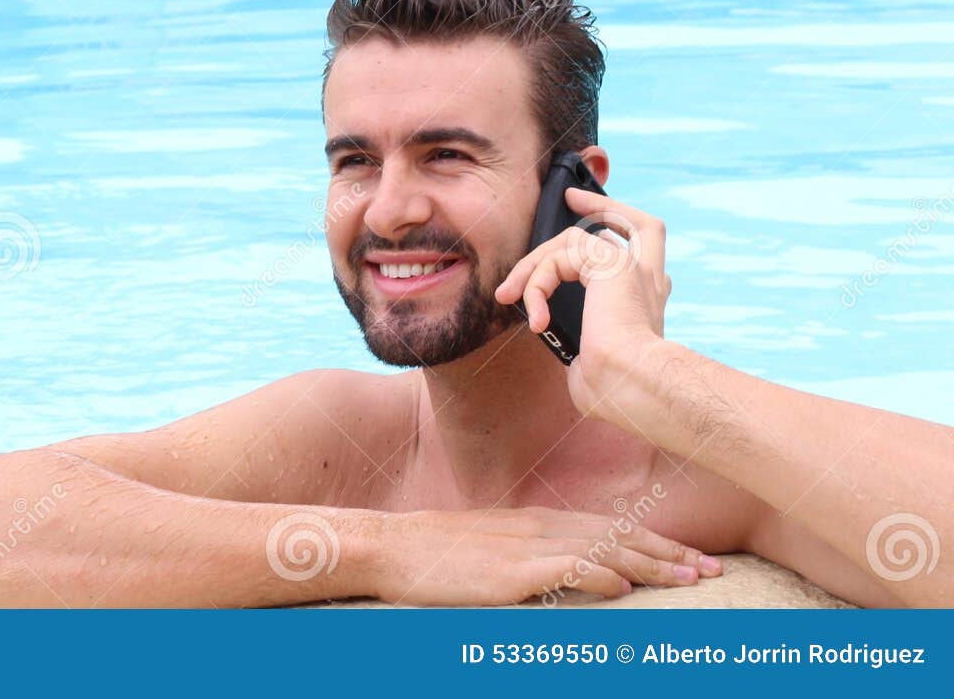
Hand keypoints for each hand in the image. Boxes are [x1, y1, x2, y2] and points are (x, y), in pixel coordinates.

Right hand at [375, 507, 719, 605]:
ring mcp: (526, 547)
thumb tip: (581, 572)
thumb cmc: (439, 554)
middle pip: (618, 535)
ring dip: (649, 564)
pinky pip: (562, 569)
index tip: (692, 558)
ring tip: (688, 577)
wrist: (392, 547)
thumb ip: (537, 556)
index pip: (610, 527)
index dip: (655, 543)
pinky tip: (621, 582)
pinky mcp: (509, 571)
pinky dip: (596, 573)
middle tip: (712, 568)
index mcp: (539, 521)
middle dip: (668, 553)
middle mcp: (541, 527)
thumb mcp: (495, 548)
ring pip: (602, 550)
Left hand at [493, 188, 671, 418]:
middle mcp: (650, 281)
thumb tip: (557, 338)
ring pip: (576, 240)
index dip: (621, 233)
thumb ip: (578, 340)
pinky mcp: (612, 263)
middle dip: (604, 207)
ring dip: (535, 264)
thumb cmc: (616, 389)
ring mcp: (635, 269)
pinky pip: (559, 256)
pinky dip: (537, 281)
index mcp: (650, 304)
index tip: (593, 222)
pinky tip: (533, 312)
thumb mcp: (591, 360)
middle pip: (638, 224)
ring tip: (510, 292)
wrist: (633, 385)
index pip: (643, 256)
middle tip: (570, 199)